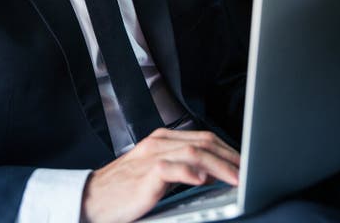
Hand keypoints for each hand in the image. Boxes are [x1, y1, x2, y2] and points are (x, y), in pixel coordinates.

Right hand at [80, 128, 239, 222]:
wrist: (92, 200)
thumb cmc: (123, 191)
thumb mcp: (156, 174)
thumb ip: (180, 168)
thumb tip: (210, 173)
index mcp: (162, 139)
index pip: (203, 138)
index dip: (227, 149)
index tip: (244, 163)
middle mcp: (159, 142)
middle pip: (204, 142)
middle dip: (230, 156)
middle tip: (248, 170)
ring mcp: (151, 156)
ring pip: (194, 152)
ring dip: (220, 166)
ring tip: (236, 178)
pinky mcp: (145, 173)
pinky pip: (172, 168)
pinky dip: (190, 173)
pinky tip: (203, 180)